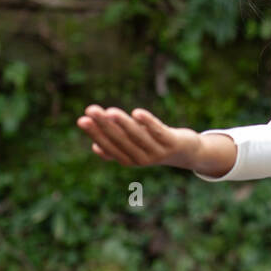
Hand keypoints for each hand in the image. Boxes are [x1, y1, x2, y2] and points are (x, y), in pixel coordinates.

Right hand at [76, 105, 202, 169]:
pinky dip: (147, 122)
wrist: (188, 152)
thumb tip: (96, 146)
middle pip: (120, 140)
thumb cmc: (156, 146)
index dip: (95, 133)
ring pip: (137, 136)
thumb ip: (118, 147)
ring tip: (110, 111)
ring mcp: (157, 151)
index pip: (108, 146)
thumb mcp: (136, 148)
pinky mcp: (172, 143)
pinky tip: (137, 112)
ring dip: (123, 123)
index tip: (82, 119)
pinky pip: (158, 131)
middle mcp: (141, 158)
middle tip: (90, 110)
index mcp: (129, 159)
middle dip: (104, 125)